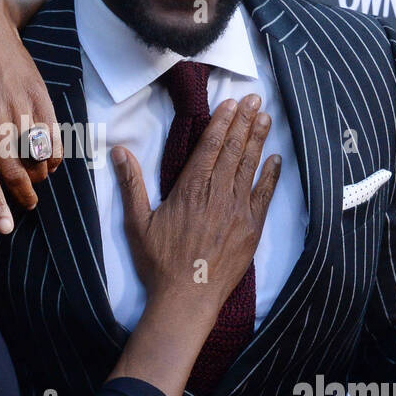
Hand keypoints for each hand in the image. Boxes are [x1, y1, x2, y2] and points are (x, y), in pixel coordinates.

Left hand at [0, 0, 58, 233]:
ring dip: (38, 174)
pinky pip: (53, 137)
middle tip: (28, 203)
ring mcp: (20, 110)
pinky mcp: (39, 97)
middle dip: (24, 195)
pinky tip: (48, 158)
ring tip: (35, 175)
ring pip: (38, 158)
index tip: (7, 227)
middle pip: (16, 173)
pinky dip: (54, 154)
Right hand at [113, 95, 279, 315]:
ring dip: (258, 139)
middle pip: (233, 149)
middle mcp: (217, 194)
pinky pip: (264, 194)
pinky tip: (276, 158)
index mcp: (190, 189)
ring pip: (250, 166)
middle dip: (244, 121)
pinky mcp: (252, 227)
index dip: (221, 122)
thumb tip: (119, 152)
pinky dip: (271, 174)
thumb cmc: (159, 262)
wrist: (187, 297)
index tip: (231, 103)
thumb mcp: (137, 223)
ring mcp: (237, 210)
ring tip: (265, 117)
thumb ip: (131, 184)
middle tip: (254, 98)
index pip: (209, 146)